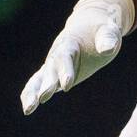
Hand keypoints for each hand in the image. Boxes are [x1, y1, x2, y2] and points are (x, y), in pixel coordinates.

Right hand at [21, 0, 134, 114]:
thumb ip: (107, 38)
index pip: (65, 57)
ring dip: (33, 92)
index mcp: (70, 43)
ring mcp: (53, 64)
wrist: (90, 26)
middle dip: (47, 84)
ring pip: (39, 78)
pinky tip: (27, 109)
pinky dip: (31, 94)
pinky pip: (39, 83)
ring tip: (28, 109)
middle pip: (50, 69)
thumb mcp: (108, 31)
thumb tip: (108, 49)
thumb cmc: (101, 29)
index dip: (65, 70)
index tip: (67, 84)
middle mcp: (57, 54)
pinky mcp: (54, 73)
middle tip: (43, 97)